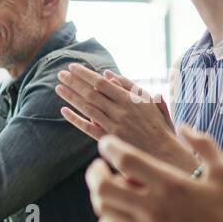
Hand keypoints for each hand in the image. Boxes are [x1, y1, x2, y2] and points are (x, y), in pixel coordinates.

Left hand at [57, 64, 188, 168]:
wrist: (163, 154)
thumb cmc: (158, 125)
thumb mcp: (149, 101)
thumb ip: (130, 86)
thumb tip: (108, 75)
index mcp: (130, 99)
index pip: (101, 82)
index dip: (85, 74)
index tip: (73, 66)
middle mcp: (120, 111)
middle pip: (91, 93)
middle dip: (74, 82)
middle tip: (61, 74)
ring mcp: (113, 126)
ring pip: (87, 108)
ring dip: (71, 96)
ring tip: (59, 87)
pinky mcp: (109, 140)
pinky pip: (88, 128)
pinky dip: (75, 119)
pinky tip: (64, 110)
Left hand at [87, 126, 222, 221]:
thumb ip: (204, 144)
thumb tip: (183, 127)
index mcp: (172, 185)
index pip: (126, 160)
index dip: (109, 147)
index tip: (107, 144)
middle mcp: (155, 208)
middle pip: (104, 186)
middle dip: (94, 172)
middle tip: (98, 166)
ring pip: (104, 210)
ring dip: (99, 195)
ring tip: (106, 188)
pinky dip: (105, 221)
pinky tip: (114, 214)